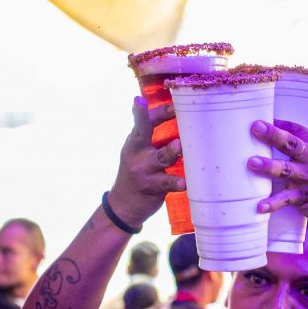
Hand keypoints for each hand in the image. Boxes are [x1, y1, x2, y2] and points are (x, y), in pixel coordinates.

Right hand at [107, 97, 185, 226]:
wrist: (122, 206)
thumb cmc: (136, 173)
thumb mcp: (136, 152)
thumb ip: (148, 136)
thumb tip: (170, 113)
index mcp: (134, 142)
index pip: (143, 121)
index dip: (158, 110)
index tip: (173, 102)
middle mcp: (136, 153)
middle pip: (143, 132)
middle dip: (155, 118)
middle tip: (173, 110)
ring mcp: (143, 171)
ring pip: (160, 158)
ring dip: (170, 151)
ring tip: (178, 146)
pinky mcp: (152, 187)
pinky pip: (167, 183)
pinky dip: (176, 182)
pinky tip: (184, 182)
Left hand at [247, 119, 307, 234]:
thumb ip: (307, 146)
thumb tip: (279, 132)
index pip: (297, 129)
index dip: (277, 124)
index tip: (258, 119)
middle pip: (292, 145)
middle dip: (273, 135)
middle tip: (255, 127)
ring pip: (287, 171)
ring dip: (269, 167)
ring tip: (252, 163)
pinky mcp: (307, 198)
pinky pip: (287, 200)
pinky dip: (274, 203)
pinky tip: (260, 206)